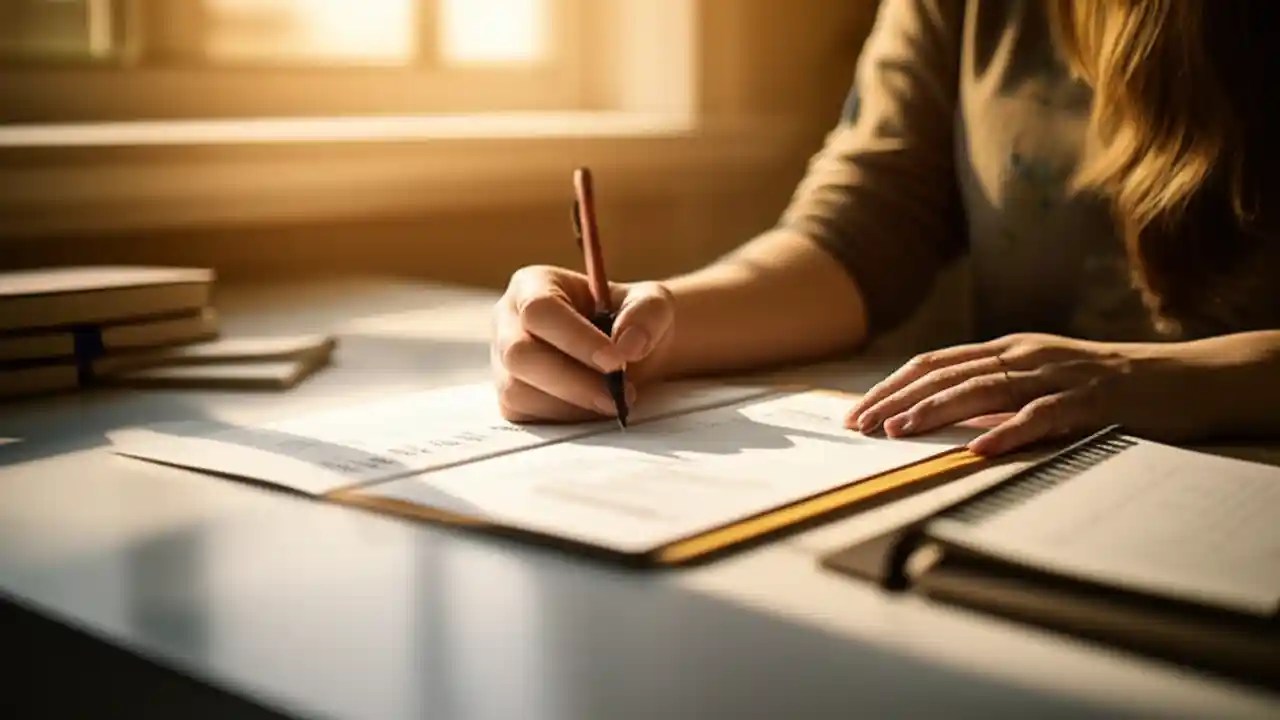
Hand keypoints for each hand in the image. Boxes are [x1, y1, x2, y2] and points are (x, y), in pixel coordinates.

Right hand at [492, 265, 674, 421]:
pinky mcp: (511, 397)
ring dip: (571, 404)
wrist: (627, 351)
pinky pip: (525, 414)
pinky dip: (563, 418)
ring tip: (614, 401)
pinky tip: (593, 408)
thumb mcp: (652, 304)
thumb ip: (646, 316)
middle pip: (519, 354)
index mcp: (533, 285)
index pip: (540, 310)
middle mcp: (508, 321)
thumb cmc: (631, 319)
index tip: (615, 361)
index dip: (575, 338)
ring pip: (517, 391)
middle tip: (618, 396)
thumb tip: (628, 346)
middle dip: (572, 381)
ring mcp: (504, 362)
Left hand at [845, 333, 1207, 455]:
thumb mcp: (1038, 383)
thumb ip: (994, 395)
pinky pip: (1042, 415)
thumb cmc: (1103, 388)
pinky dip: (1008, 430)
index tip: (856, 414)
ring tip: (900, 431)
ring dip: (936, 411)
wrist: (1179, 380)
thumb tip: (938, 420)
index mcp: (1007, 350)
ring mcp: (1056, 375)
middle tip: (861, 426)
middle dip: (897, 399)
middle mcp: (1024, 355)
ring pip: (984, 388)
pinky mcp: (1089, 400)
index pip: (934, 364)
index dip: (891, 386)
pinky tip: (979, 448)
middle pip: (946, 373)